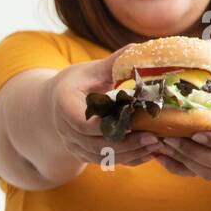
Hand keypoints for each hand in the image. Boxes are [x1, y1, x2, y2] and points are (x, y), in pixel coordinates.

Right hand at [47, 47, 161, 167]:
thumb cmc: (76, 82)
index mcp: (64, 105)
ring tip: (155, 145)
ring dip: (130, 153)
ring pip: (102, 156)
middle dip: (127, 143)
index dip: (107, 126)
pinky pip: (105, 161)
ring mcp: (73, 144)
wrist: (54, 103)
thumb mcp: (91, 70)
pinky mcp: (83, 154)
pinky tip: (147, 152)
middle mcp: (65, 129)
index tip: (133, 122)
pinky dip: (127, 159)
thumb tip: (139, 49)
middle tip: (154, 136)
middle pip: (96, 144)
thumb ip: (114, 63)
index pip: (83, 123)